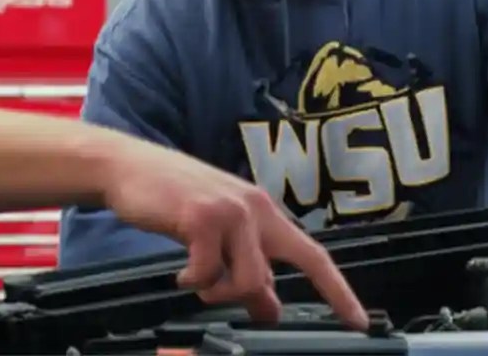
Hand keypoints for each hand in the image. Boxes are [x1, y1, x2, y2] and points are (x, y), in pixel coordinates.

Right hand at [100, 139, 368, 330]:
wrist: (129, 166)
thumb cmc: (172, 197)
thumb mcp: (216, 231)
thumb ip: (245, 265)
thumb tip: (268, 307)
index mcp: (263, 211)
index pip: (313, 255)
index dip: (338, 290)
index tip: (358, 320)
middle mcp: (254, 208)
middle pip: (272, 274)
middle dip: (251, 299)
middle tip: (233, 304)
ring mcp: (230, 211)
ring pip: (246, 278)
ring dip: (217, 290)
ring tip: (197, 278)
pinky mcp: (201, 218)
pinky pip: (208, 272)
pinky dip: (192, 280)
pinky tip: (181, 271)